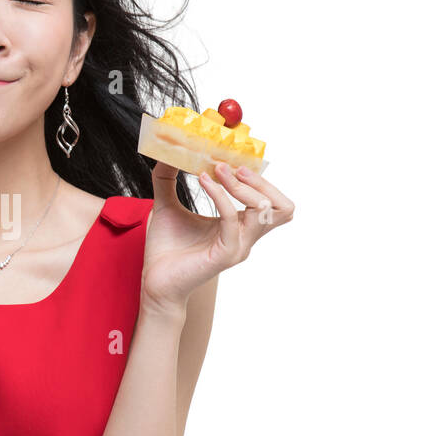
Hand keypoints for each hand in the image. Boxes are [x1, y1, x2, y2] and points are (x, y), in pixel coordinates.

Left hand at [139, 159, 294, 319]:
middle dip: (261, 181)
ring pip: (266, 210)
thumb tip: (166, 152)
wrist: (155, 282)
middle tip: (230, 165)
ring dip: (242, 186)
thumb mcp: (166, 206)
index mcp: (239, 225)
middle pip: (281, 206)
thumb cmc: (166, 248)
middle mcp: (244, 236)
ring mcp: (238, 246)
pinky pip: (232, 219)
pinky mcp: (225, 254)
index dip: (258, 177)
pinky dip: (220, 196)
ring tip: (217, 170)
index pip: (271, 199)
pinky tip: (203, 182)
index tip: (229, 158)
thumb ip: (168, 179)